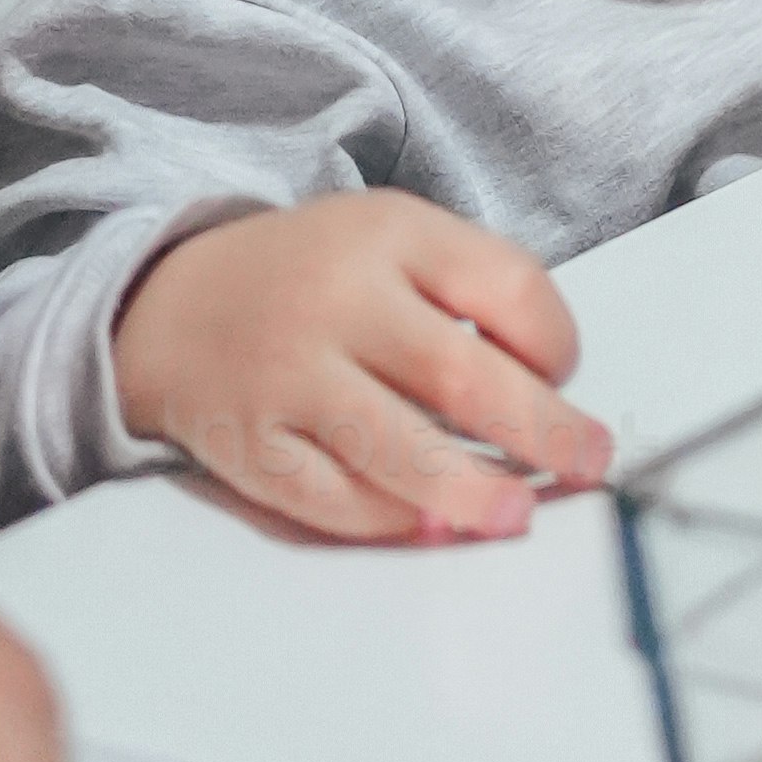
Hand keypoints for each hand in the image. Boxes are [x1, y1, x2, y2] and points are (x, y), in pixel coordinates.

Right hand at [112, 191, 607, 548]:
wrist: (173, 304)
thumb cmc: (315, 277)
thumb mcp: (392, 239)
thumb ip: (467, 292)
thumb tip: (550, 391)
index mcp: (391, 234)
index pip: (507, 286)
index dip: (556, 340)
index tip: (564, 373)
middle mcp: (339, 301)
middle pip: (461, 374)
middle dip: (542, 429)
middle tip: (589, 461)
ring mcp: (289, 376)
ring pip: (394, 449)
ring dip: (470, 490)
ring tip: (518, 514)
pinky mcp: (250, 445)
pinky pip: (330, 498)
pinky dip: (388, 521)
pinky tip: (434, 527)